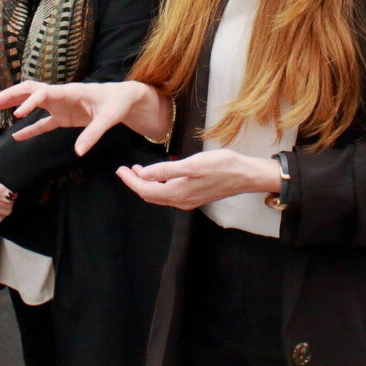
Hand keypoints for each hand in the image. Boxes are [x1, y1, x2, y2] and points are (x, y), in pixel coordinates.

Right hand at [0, 79, 168, 155]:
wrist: (124, 100)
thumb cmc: (117, 104)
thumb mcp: (109, 118)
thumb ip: (93, 134)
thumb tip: (78, 152)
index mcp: (70, 91)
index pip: (44, 93)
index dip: (29, 102)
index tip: (17, 115)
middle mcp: (61, 96)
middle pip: (31, 91)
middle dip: (11, 94)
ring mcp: (61, 106)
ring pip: (32, 103)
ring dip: (15, 105)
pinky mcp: (64, 117)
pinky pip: (43, 123)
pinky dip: (30, 129)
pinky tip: (16, 137)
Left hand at [115, 150, 281, 209]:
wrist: (245, 175)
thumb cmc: (221, 166)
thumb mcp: (191, 164)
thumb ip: (164, 170)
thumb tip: (142, 175)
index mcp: (177, 193)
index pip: (145, 190)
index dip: (130, 181)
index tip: (120, 170)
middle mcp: (180, 201)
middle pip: (150, 195)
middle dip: (135, 183)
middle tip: (124, 170)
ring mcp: (188, 201)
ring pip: (159, 195)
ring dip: (146, 184)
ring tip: (137, 171)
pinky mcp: (195, 197)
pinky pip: (169, 194)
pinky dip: (159, 186)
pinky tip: (159, 175)